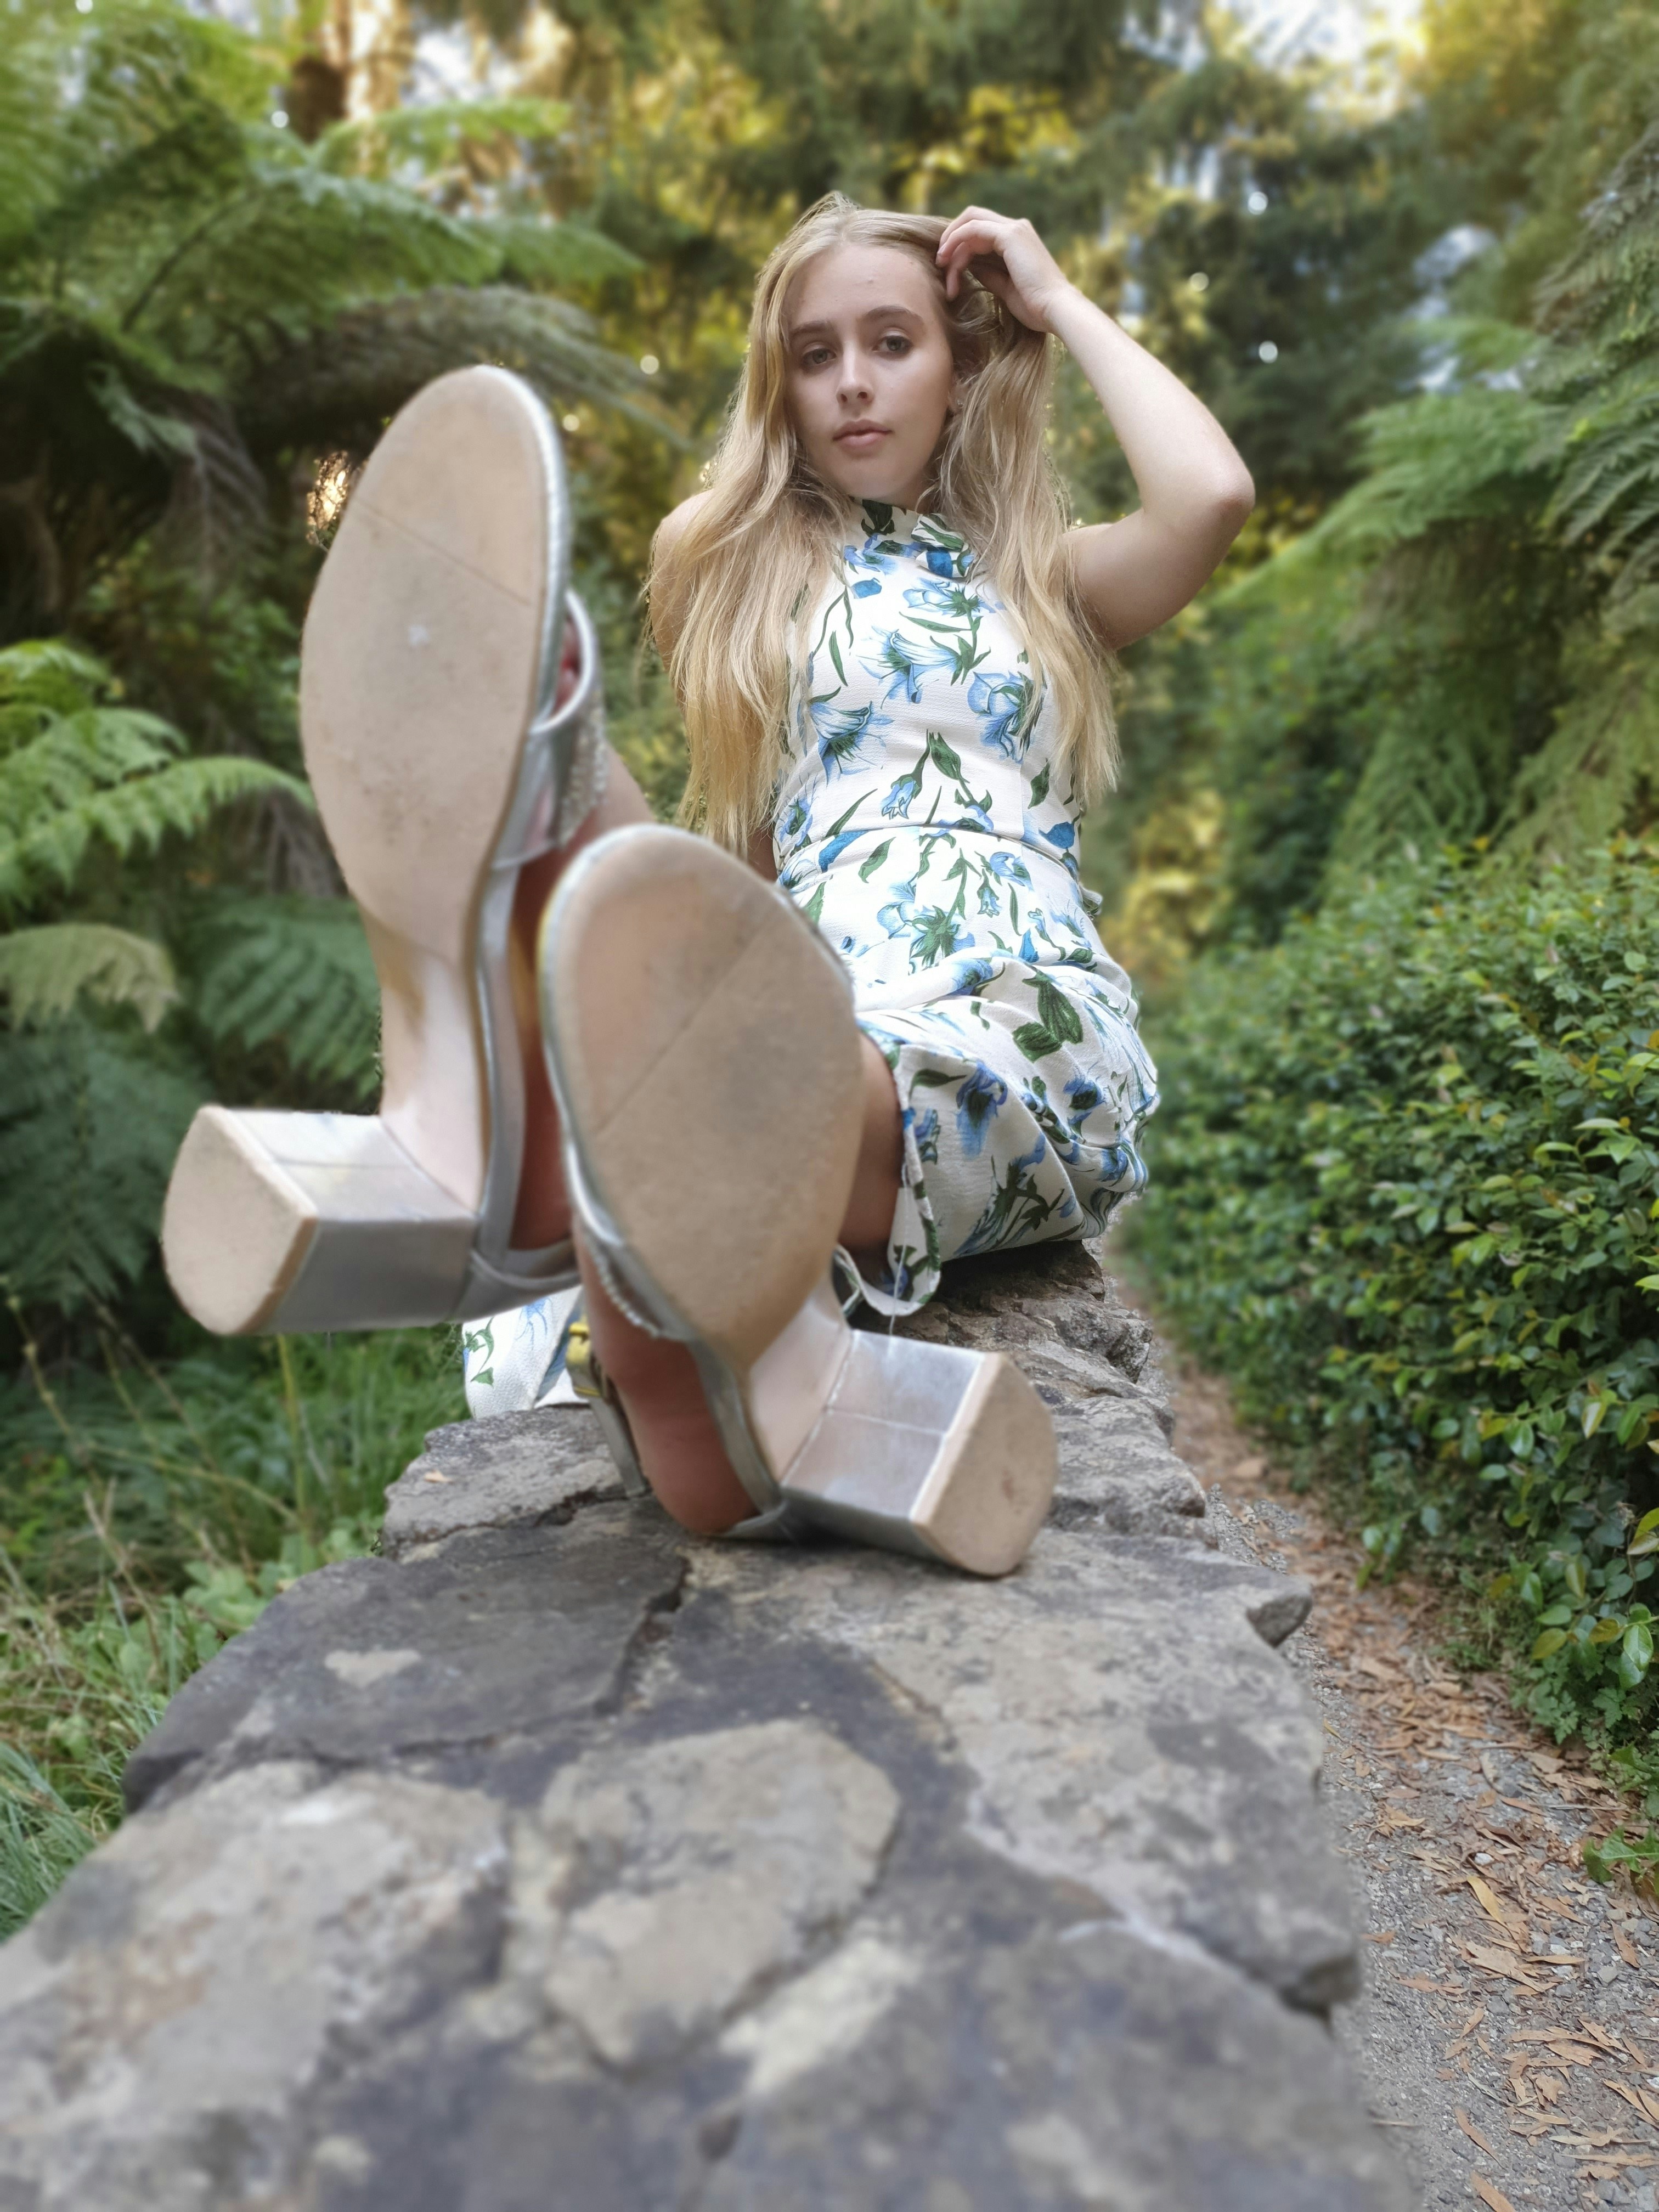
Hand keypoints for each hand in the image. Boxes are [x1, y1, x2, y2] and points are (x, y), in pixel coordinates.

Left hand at [935, 207, 1072, 332]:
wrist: (1056, 310)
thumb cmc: (1036, 307)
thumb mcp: (1006, 288)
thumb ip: (988, 273)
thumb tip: (969, 267)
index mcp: (1018, 240)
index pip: (981, 229)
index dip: (959, 244)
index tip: (947, 268)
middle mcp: (1016, 228)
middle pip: (973, 218)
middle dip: (951, 238)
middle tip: (939, 262)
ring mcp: (1014, 229)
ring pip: (970, 223)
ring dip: (951, 244)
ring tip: (942, 269)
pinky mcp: (1010, 235)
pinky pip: (973, 229)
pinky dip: (956, 241)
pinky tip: (947, 260)